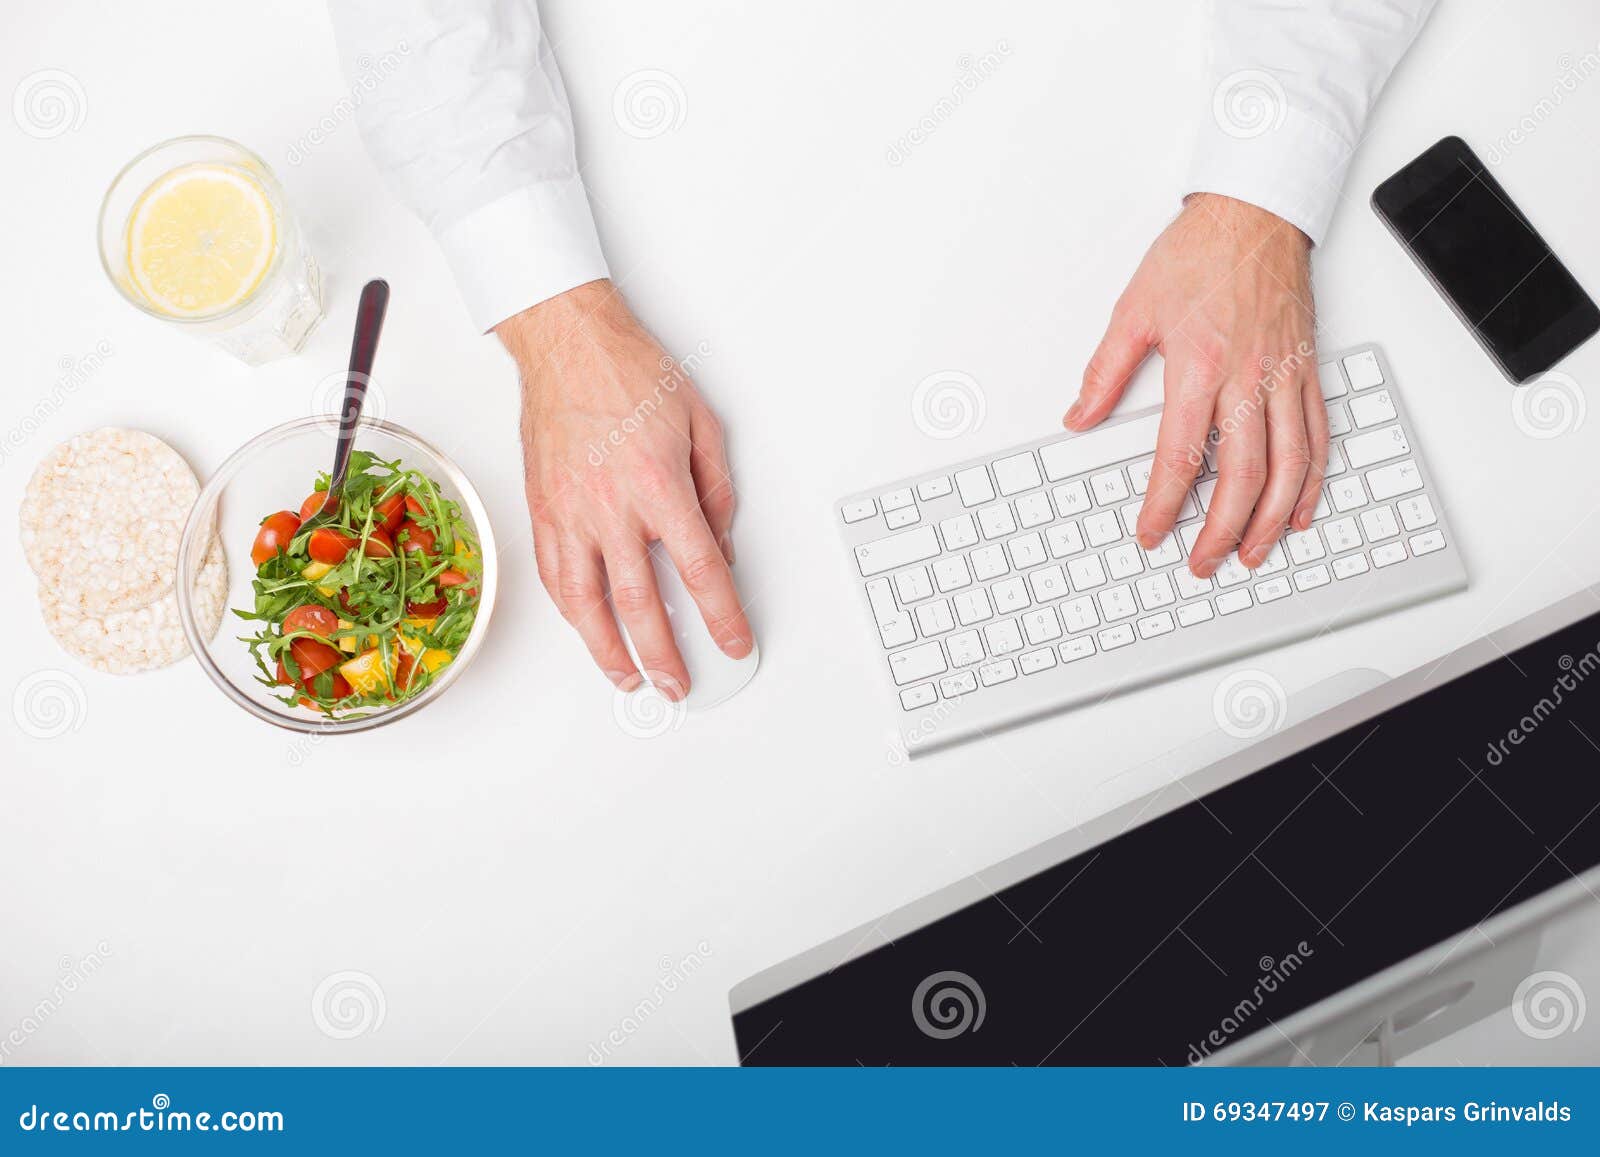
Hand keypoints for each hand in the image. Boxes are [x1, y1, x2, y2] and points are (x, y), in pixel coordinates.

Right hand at [497, 280, 752, 699]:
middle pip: (640, 603)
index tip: (733, 643)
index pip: (699, 571)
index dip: (721, 617)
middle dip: (663, 655)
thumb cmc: (631, 373)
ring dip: (608, 651)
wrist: (569, 343)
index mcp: (659, 485)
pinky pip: (555, 575)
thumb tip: (722, 544)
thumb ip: (717, 492)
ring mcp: (570, 512)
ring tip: (628, 678)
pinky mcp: (542, 509)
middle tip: (678, 684)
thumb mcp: (702, 424)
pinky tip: (585, 629)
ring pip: (585, 603)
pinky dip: (571, 612)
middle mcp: (611, 507)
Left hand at [1066, 194, 1324, 577]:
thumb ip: (1104, 372)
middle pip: (1243, 477)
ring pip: (1289, 467)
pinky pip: (1318, 436)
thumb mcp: (1133, 310)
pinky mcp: (1307, 370)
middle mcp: (1248, 378)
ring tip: (1251, 552)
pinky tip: (1299, 509)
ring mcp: (1284, 376)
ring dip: (1271, 520)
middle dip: (1220, 530)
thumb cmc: (1198, 253)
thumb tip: (1078, 417)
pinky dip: (1312, 481)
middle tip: (1202, 562)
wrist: (1255, 211)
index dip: (1164, 506)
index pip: (1180, 457)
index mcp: (1200, 367)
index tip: (1150, 532)